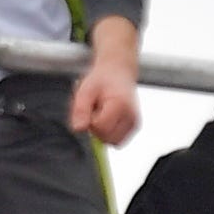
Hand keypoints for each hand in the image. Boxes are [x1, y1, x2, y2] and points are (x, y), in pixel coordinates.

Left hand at [73, 18, 143, 146]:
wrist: (118, 71)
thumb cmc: (102, 79)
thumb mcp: (85, 90)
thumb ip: (80, 110)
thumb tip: (78, 129)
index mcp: (120, 105)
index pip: (101, 127)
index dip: (91, 121)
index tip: (91, 108)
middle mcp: (131, 116)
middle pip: (107, 138)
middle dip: (97, 128)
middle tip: (96, 110)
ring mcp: (135, 123)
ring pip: (113, 142)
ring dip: (104, 132)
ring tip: (103, 114)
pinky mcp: (134, 127)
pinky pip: (118, 140)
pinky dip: (110, 132)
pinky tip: (109, 118)